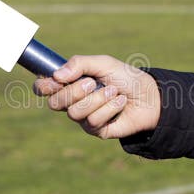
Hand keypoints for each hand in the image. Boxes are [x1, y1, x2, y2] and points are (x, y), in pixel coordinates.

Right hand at [33, 55, 160, 139]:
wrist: (149, 96)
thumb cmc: (125, 77)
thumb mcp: (103, 63)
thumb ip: (80, 64)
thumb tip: (57, 75)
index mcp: (70, 83)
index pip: (44, 88)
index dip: (44, 85)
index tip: (56, 80)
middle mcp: (72, 101)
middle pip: (55, 103)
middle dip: (74, 91)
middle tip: (92, 82)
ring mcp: (83, 117)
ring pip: (74, 112)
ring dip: (96, 99)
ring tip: (113, 91)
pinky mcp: (96, 130)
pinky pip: (92, 121)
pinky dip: (108, 108)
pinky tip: (119, 103)